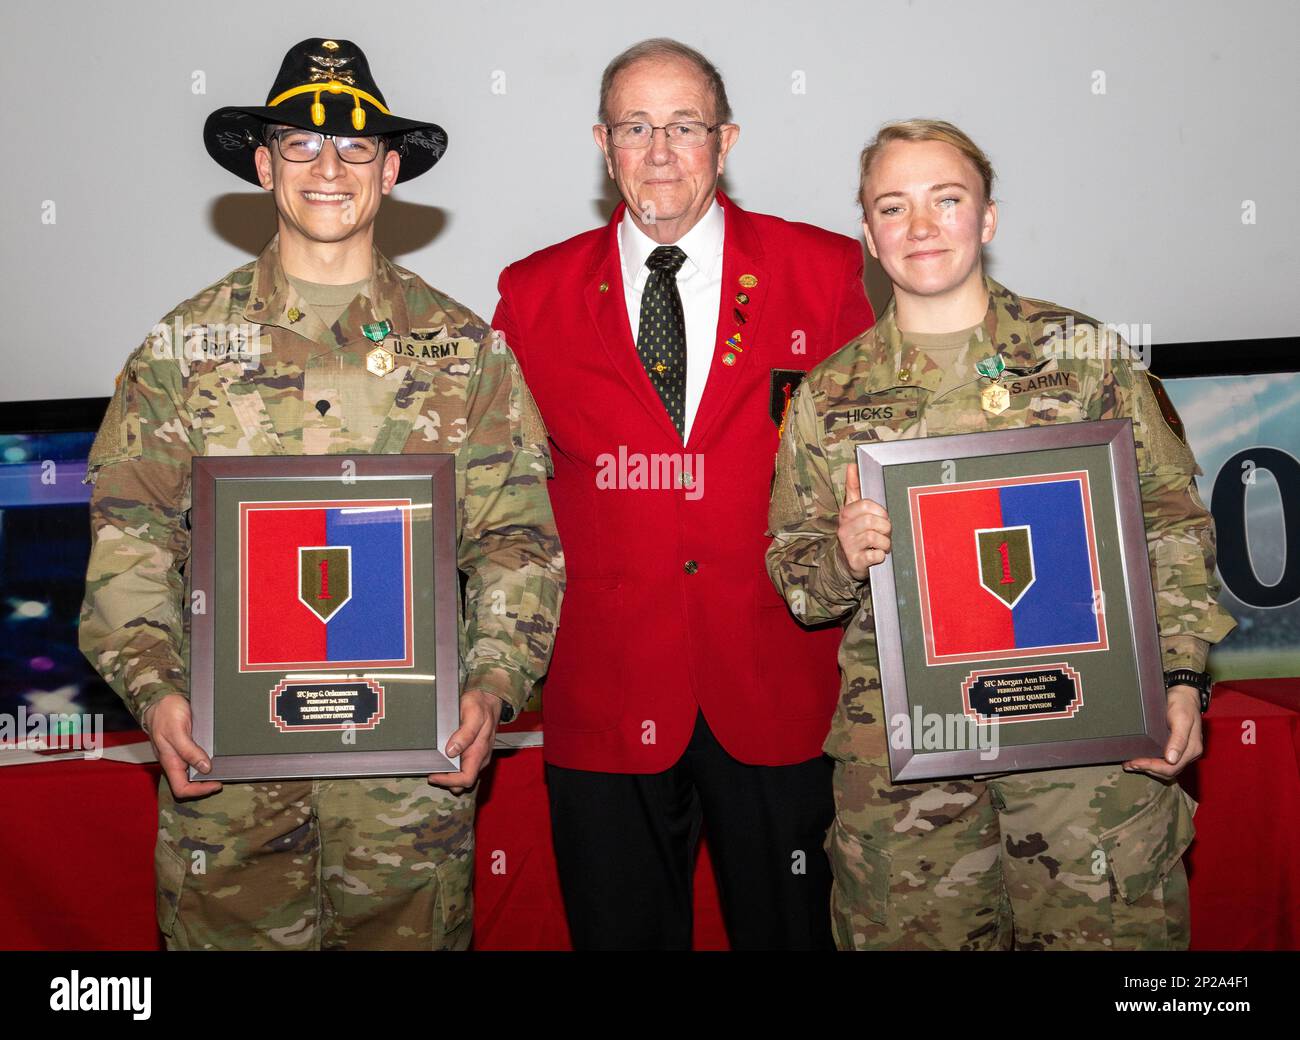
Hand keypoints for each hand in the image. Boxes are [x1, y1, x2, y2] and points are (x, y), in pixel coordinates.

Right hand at [140, 694, 221, 799]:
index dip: (199, 791)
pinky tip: (216, 757)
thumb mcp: (177, 731)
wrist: (160, 699)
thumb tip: (205, 768)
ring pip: (193, 772)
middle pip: (189, 783)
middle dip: (206, 784)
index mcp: (170, 761)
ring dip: (208, 774)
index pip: (181, 788)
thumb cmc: (164, 713)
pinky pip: (196, 759)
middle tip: (223, 776)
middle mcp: (175, 761)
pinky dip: (206, 761)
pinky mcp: (186, 746)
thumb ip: (189, 750)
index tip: (216, 784)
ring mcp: (180, 754)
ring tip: (223, 768)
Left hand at [428, 689, 504, 793]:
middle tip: (431, 772)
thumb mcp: (473, 715)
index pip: (466, 779)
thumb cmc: (481, 706)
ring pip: (462, 776)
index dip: (448, 781)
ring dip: (448, 776)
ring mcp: (477, 757)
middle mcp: (480, 758)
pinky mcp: (473, 753)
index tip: (433, 775)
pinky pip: (463, 767)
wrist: (489, 699)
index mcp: (480, 752)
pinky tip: (442, 760)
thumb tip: (452, 751)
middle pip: (463, 782)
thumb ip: (464, 734)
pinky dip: (451, 769)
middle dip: (446, 781)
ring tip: (434, 766)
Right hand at [837, 463, 891, 580]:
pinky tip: (878, 554)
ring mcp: (848, 546)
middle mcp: (844, 529)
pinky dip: (881, 555)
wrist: (847, 561)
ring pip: (875, 538)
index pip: (866, 505)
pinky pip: (875, 555)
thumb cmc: (856, 532)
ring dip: (885, 542)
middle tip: (885, 532)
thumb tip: (852, 465)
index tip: (882, 517)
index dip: (880, 511)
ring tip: (882, 543)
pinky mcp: (855, 562)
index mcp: (846, 514)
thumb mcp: (853, 509)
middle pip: (872, 521)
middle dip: (885, 527)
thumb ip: (854, 488)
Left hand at [1123, 686, 1202, 778]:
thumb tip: (1171, 759)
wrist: (1184, 694)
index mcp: (1192, 749)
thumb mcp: (1182, 719)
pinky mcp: (1176, 747)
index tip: (1135, 763)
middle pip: (1167, 771)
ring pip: (1165, 768)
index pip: (1171, 768)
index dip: (1152, 768)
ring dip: (1147, 768)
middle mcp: (1188, 753)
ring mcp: (1182, 751)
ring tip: (1130, 764)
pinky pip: (1164, 761)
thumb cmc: (1183, 704)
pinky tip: (1139, 759)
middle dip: (1147, 769)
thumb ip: (1178, 739)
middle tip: (1129, 764)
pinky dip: (1151, 763)